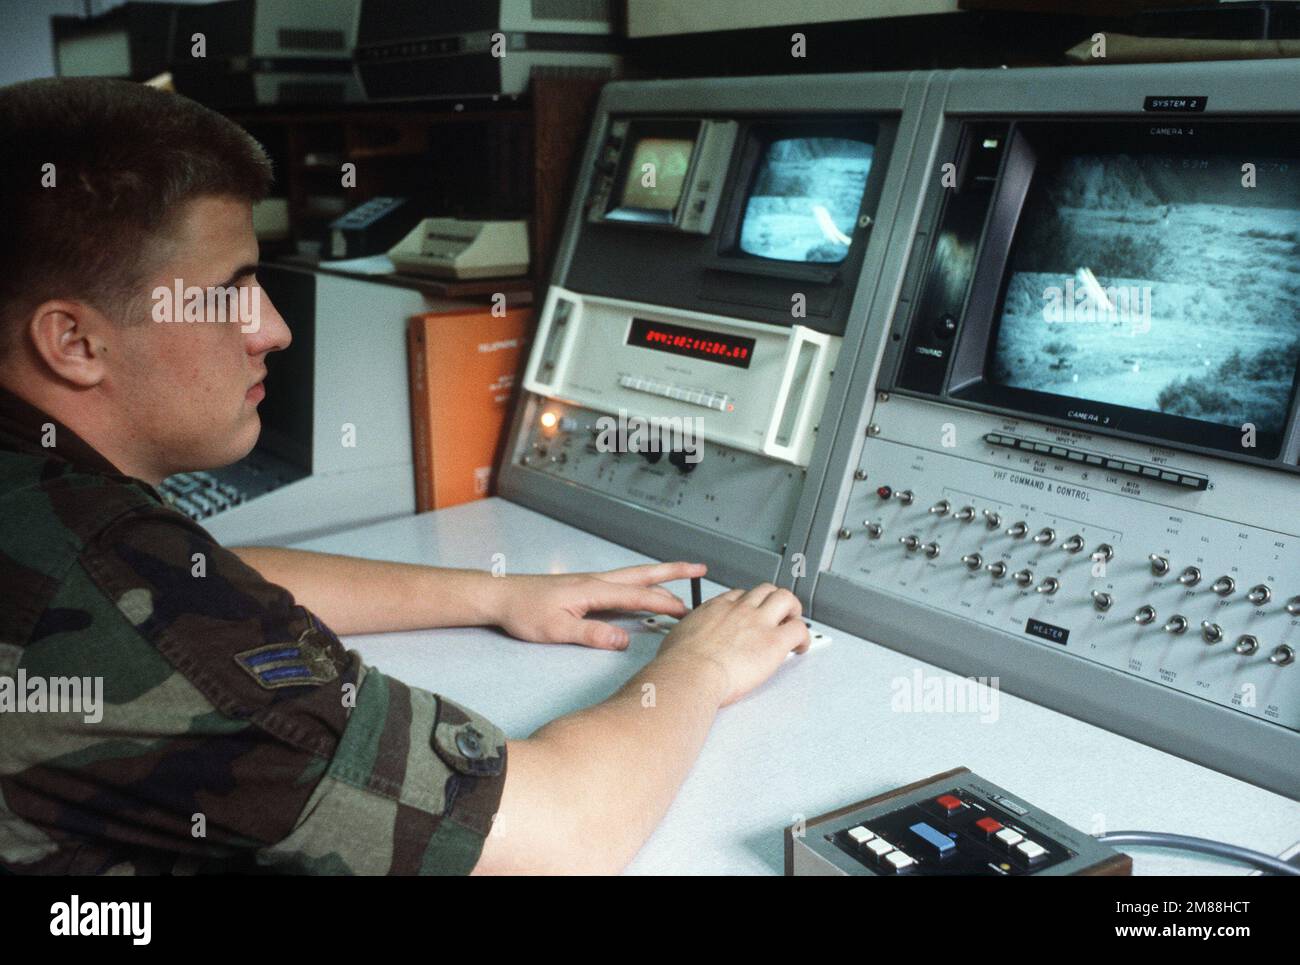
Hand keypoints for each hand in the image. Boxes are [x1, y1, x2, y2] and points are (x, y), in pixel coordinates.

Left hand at [489, 561, 706, 648]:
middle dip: (673, 572)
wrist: (501, 596)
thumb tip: (624, 639)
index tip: (688, 611)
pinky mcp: (584, 588)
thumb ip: (591, 633)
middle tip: (700, 568)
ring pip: (633, 576)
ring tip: (682, 579)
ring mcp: (591, 582)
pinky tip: (643, 592)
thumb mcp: (557, 630)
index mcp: (594, 590)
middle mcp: (597, 581)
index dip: (665, 603)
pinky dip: (641, 584)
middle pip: (643, 574)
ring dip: (659, 577)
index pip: (638, 595)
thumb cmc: (525, 612)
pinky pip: (622, 583)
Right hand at [655, 583, 807, 707]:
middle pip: (765, 590)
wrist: (690, 673)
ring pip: (786, 599)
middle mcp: (740, 610)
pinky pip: (799, 629)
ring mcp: (759, 622)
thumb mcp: (678, 637)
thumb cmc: (680, 663)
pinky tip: (801, 647)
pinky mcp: (774, 641)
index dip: (750, 604)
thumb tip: (683, 642)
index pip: (740, 595)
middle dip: (774, 601)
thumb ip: (688, 635)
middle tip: (779, 615)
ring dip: (793, 610)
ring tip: (793, 624)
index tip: (752, 614)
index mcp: (716, 608)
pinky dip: (804, 637)